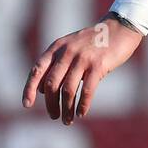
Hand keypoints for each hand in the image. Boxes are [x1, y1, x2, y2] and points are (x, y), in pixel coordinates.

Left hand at [22, 15, 142, 123]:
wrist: (120, 28)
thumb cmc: (94, 41)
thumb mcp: (70, 47)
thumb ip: (56, 63)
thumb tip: (42, 89)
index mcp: (57, 47)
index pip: (37, 70)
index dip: (29, 88)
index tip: (26, 104)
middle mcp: (67, 52)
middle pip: (52, 84)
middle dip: (51, 104)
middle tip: (54, 116)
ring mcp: (83, 58)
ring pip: (68, 90)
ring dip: (66, 109)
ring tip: (67, 120)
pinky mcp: (98, 65)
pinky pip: (87, 90)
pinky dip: (82, 105)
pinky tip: (81, 113)